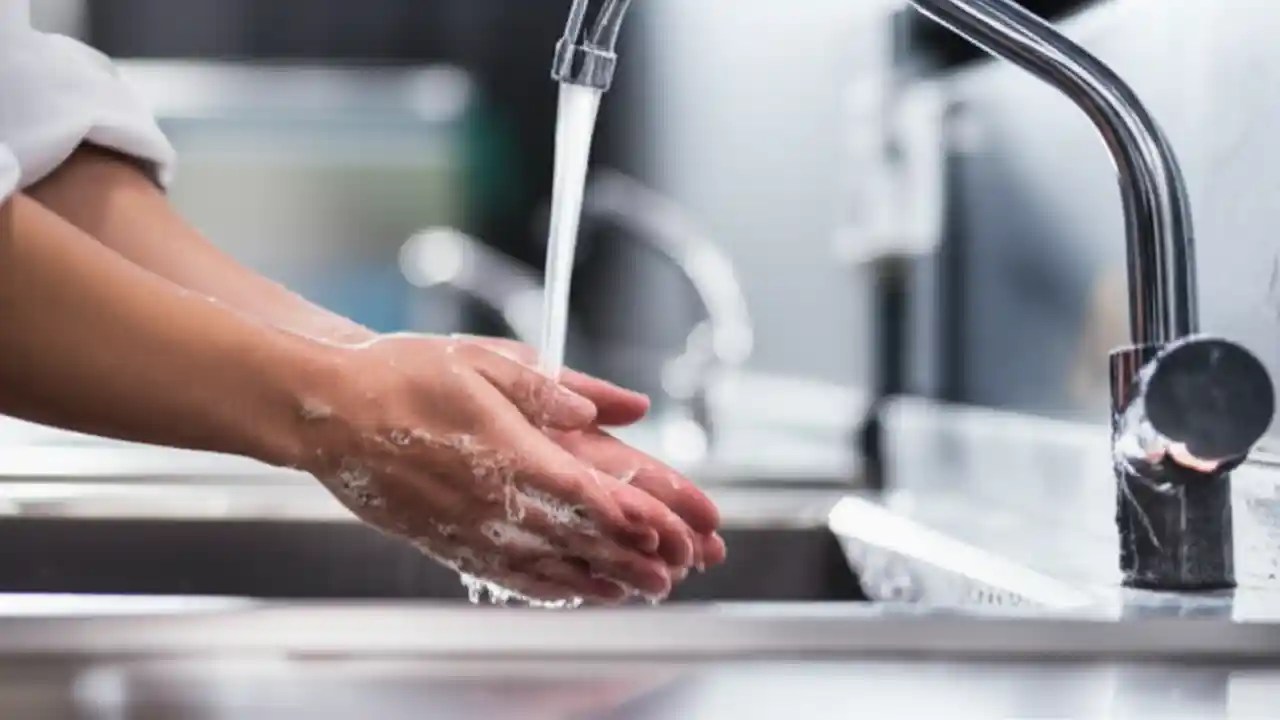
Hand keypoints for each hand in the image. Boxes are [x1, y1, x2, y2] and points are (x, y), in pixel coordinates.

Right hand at [297, 334, 717, 603]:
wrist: (333, 412)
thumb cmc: (406, 376)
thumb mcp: (488, 361)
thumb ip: (556, 389)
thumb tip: (619, 405)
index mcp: (510, 453)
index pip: (588, 495)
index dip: (636, 516)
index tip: (674, 529)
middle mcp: (494, 502)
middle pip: (580, 538)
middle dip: (636, 556)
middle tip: (680, 570)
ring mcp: (470, 529)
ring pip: (550, 566)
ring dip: (603, 579)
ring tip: (644, 591)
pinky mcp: (450, 543)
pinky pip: (510, 575)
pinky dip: (551, 586)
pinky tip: (575, 589)